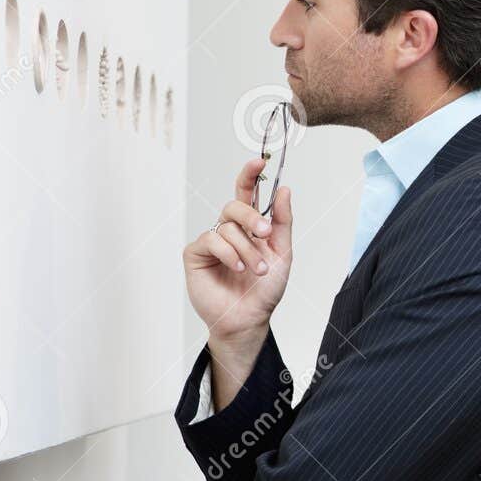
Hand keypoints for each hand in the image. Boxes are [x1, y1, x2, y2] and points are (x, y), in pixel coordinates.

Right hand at [184, 158, 293, 343]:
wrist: (250, 318)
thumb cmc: (265, 290)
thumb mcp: (283, 252)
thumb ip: (282, 221)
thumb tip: (284, 189)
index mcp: (250, 227)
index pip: (247, 194)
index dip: (250, 175)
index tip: (258, 161)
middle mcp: (229, 230)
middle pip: (235, 205)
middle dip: (252, 216)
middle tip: (264, 234)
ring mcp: (211, 242)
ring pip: (227, 226)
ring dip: (246, 248)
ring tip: (256, 269)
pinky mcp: (195, 254)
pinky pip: (211, 240)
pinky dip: (228, 253)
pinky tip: (237, 268)